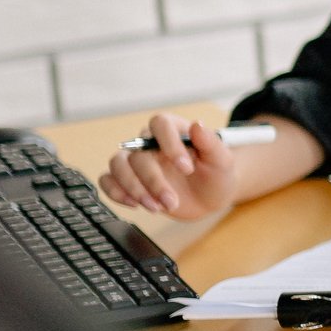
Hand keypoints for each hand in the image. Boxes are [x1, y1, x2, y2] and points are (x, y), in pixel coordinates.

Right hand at [99, 111, 238, 219]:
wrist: (210, 197)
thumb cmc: (216, 174)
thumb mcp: (222, 161)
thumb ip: (211, 143)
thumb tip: (197, 125)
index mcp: (173, 130)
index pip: (160, 124)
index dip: (169, 143)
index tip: (186, 167)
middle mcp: (151, 143)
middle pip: (138, 154)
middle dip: (153, 181)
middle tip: (172, 201)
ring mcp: (137, 162)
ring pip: (118, 165)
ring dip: (133, 188)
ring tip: (156, 207)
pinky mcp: (129, 181)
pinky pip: (107, 180)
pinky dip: (116, 192)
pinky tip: (135, 204)